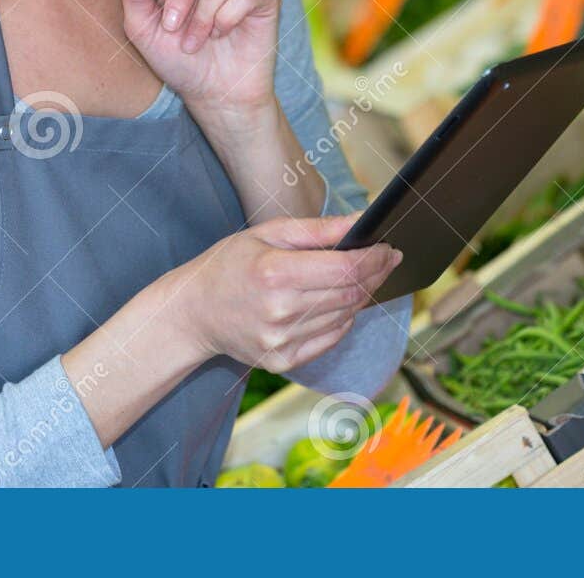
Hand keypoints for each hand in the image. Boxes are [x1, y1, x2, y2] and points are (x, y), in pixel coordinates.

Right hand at [162, 214, 400, 372]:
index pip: (344, 268)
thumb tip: (362, 222)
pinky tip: (340, 302)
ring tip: (363, 276)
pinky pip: (331, 338)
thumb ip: (318, 229)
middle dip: (376, 273)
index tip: (390, 247)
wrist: (193, 312)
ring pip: (345, 316)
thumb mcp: (268, 233)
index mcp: (275, 273)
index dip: (374, 258)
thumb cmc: (230, 264)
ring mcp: (281, 340)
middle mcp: (280, 311)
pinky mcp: (282, 361)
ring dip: (361, 295)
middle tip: (387, 258)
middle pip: (350, 294)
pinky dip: (343, 318)